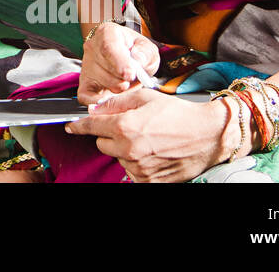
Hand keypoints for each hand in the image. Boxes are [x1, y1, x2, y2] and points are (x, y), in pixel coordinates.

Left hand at [65, 89, 230, 181]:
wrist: (207, 135)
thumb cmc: (179, 114)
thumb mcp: (145, 97)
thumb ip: (116, 103)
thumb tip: (96, 109)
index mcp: (125, 126)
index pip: (91, 127)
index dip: (79, 125)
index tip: (71, 126)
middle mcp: (129, 150)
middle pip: (102, 143)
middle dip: (109, 135)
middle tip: (130, 127)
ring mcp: (139, 168)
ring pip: (117, 157)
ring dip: (124, 149)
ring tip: (147, 139)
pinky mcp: (149, 180)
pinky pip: (131, 171)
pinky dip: (136, 163)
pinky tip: (152, 152)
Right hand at [77, 22, 159, 105]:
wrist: (127, 59)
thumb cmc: (136, 52)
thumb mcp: (147, 49)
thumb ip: (145, 53)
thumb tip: (137, 59)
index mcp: (107, 33)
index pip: (108, 47)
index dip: (119, 62)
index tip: (130, 74)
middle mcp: (92, 47)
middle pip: (104, 66)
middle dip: (122, 78)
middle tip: (132, 79)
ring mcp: (86, 65)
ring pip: (100, 82)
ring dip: (117, 88)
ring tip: (124, 83)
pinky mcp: (84, 83)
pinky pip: (86, 97)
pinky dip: (99, 102)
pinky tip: (112, 98)